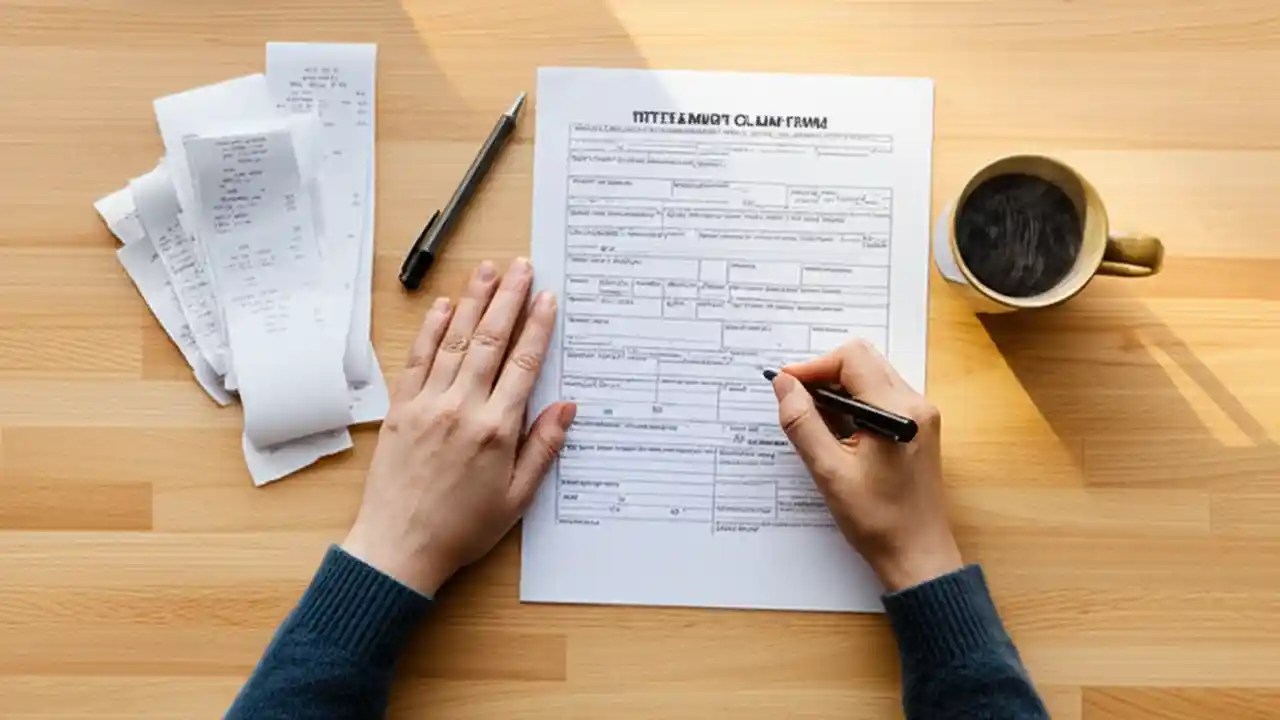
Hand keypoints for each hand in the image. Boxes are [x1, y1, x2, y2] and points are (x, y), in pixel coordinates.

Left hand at [342, 258, 575, 595]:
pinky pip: (417, 360)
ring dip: (472, 302)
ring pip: (455, 341)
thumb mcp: (516, 498)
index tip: (547, 298)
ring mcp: (427, 405)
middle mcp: (461, 408)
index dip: (537, 326)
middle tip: (521, 267)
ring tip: (487, 271)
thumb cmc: (461, 529)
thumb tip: (567, 408)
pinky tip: (444, 307)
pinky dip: (431, 330)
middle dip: (508, 299)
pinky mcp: (401, 410)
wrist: (399, 548)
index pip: (523, 364)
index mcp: (495, 430)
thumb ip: (542, 448)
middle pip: (490, 340)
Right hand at [770, 340, 961, 591]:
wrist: (918, 556)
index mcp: (898, 411)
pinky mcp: (917, 429)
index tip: (785, 387)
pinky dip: (852, 403)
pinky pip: (880, 397)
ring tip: (814, 421)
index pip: (851, 358)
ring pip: (871, 376)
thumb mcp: (830, 472)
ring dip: (837, 389)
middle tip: (795, 402)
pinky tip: (835, 432)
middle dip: (824, 374)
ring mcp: (920, 416)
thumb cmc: (878, 521)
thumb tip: (784, 385)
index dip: (812, 367)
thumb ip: (803, 423)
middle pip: (863, 361)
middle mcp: (915, 405)